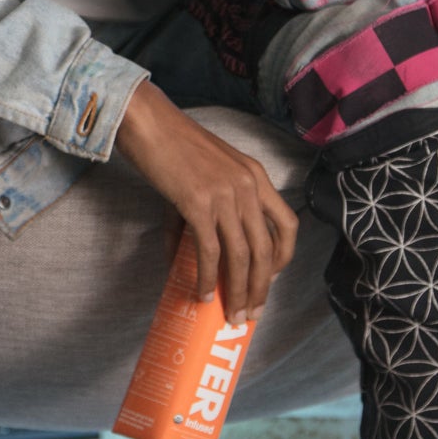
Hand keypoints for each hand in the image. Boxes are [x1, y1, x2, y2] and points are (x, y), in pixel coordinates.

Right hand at [114, 80, 298, 325]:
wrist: (149, 123)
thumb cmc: (173, 147)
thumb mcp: (205, 175)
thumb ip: (204, 215)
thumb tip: (185, 259)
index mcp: (256, 175)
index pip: (288, 223)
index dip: (283, 256)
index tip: (271, 277)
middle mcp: (248, 186)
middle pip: (266, 248)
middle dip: (261, 287)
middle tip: (252, 313)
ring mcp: (225, 195)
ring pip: (242, 256)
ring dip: (239, 291)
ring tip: (232, 315)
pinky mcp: (199, 203)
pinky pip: (210, 252)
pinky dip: (208, 278)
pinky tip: (202, 294)